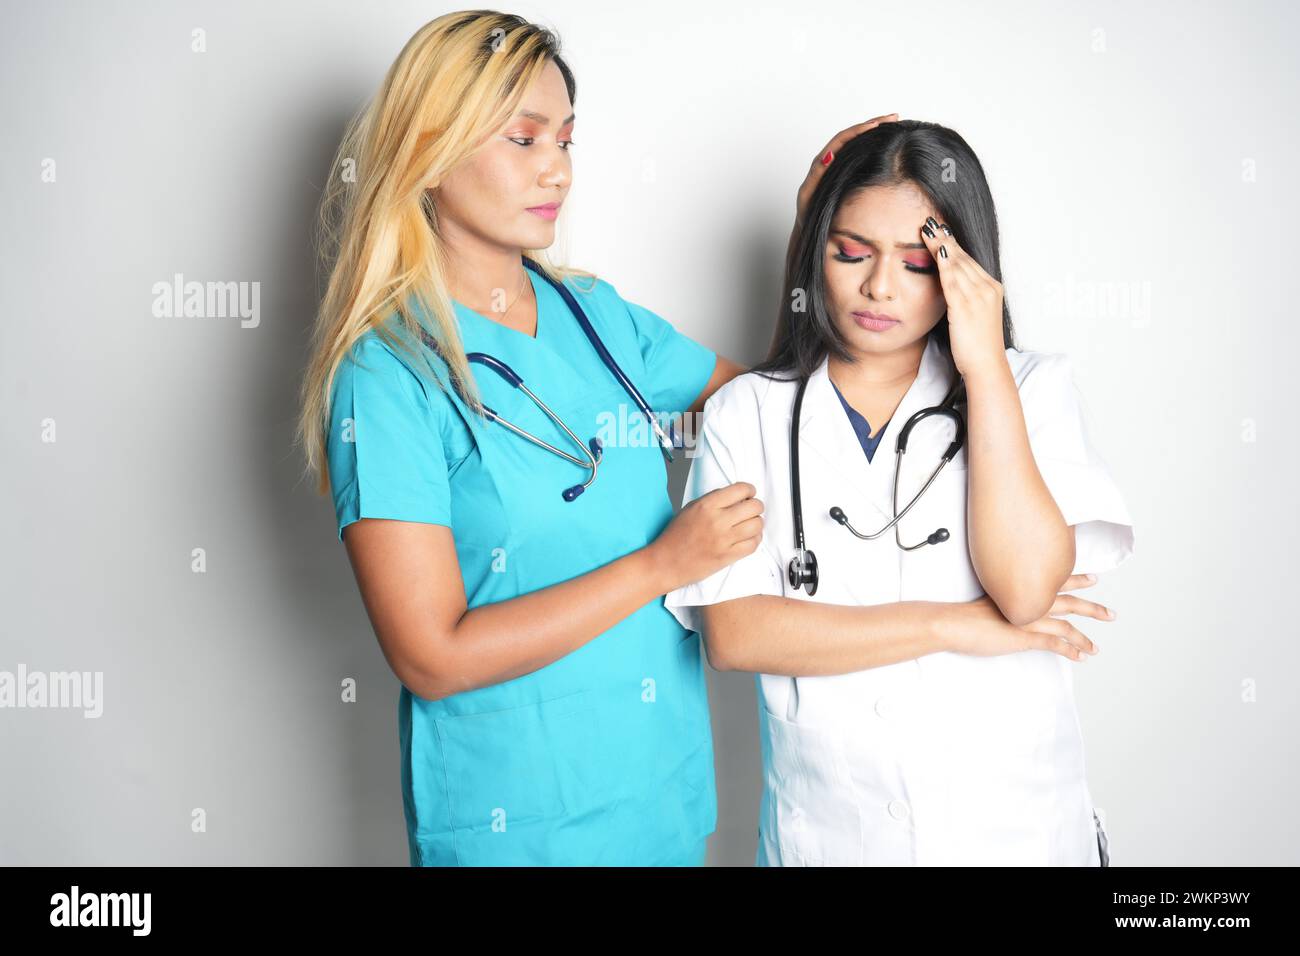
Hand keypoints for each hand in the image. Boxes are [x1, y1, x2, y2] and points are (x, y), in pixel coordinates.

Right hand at [648, 482, 763, 593]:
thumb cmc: (676, 536)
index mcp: (707, 505)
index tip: (749, 494)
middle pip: (754, 506)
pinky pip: (753, 544)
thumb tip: (736, 495)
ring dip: (757, 523)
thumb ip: (713, 500)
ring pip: (757, 525)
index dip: (749, 490)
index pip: (741, 489)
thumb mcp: (690, 508)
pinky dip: (755, 539)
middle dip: (756, 506)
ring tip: (750, 524)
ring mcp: (724, 540)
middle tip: (751, 510)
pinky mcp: (728, 556)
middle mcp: (718, 520)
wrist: (666, 563)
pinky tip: (748, 538)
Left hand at [791, 113, 900, 237]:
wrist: (809, 225)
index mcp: (822, 161)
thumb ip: (817, 174)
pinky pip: (858, 152)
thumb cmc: (808, 212)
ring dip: (874, 130)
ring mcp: (838, 164)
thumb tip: (828, 154)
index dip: (859, 129)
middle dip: (873, 123)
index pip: (842, 139)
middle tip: (893, 117)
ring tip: (892, 122)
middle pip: (852, 135)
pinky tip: (885, 140)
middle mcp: (830, 159)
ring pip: (857, 142)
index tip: (878, 123)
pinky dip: (871, 143)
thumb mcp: (809, 192)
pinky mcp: (844, 171)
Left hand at [917, 215, 1006, 378]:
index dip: (954, 246)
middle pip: (963, 258)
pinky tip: (936, 250)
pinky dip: (944, 263)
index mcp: (991, 290)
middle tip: (932, 222)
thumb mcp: (973, 318)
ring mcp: (979, 297)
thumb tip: (951, 290)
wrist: (986, 367)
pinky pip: (953, 279)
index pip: (969, 262)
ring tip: (928, 229)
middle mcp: (987, 289)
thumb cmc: (977, 348)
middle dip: (946, 240)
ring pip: (958, 264)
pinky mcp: (966, 307)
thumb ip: (964, 300)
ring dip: (942, 245)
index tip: (941, 232)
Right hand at [938, 574, 1114, 661]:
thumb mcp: (990, 600)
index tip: (1093, 578)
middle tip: (1109, 614)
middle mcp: (1029, 601)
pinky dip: (1070, 651)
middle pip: (1070, 602)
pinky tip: (1080, 657)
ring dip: (1084, 638)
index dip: (1076, 579)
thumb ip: (1006, 601)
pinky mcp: (1025, 637)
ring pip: (1067, 626)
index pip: (1056, 581)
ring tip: (1096, 648)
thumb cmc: (965, 614)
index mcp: (1021, 590)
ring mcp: (1029, 619)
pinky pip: (1055, 643)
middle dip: (1092, 608)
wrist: (952, 623)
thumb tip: (1013, 607)